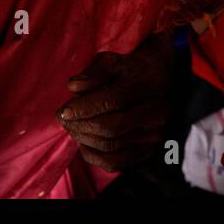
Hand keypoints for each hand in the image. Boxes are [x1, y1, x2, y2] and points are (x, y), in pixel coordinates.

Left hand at [56, 42, 172, 171]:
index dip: (85, 107)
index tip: (64, 111)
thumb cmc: (128, 71)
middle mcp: (155, 112)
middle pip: (111, 127)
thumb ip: (93, 72)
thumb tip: (73, 87)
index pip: (114, 100)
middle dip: (81, 125)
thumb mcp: (111, 61)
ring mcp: (154, 134)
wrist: (159, 83)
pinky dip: (93, 156)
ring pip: (111, 146)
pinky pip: (116, 162)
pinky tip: (83, 143)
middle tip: (63, 119)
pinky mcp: (148, 150)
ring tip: (71, 127)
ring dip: (84, 139)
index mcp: (145, 85)